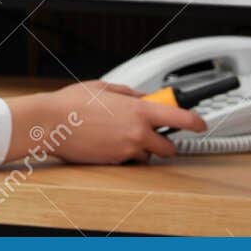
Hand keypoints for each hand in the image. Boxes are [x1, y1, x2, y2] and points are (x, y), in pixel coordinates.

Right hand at [4, 80, 207, 164]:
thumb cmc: (71, 103)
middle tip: (150, 131)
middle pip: (169, 147)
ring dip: (140, 147)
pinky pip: (128, 160)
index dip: (196, 122)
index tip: (201, 124)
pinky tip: (106, 140)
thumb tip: (143, 98)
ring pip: (147, 154)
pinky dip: (123, 152)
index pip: (182, 118)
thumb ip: (129, 94)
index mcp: (138, 110)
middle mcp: (138, 133)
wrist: (50, 124)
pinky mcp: (115, 162)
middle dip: (163, 141)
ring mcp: (127, 150)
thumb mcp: (102, 88)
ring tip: (117, 134)